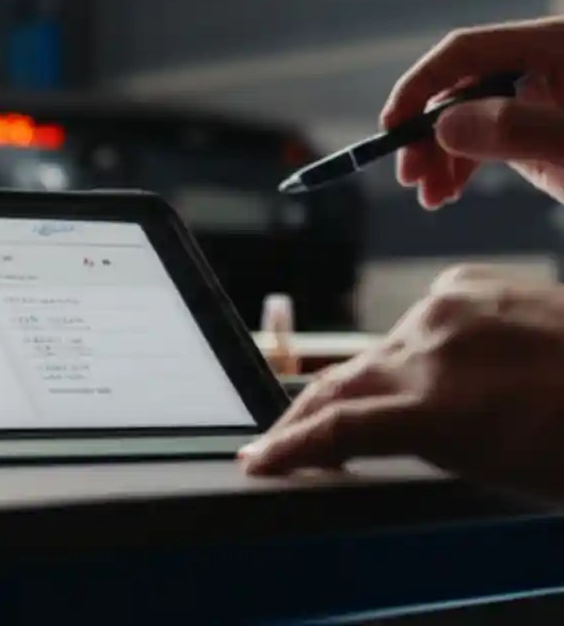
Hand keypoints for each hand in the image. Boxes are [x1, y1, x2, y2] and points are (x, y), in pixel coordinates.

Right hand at [238, 265, 563, 499]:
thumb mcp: (492, 465)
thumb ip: (421, 440)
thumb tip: (380, 433)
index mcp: (430, 406)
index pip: (331, 428)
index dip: (286, 447)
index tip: (258, 459)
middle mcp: (426, 348)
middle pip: (340, 383)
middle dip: (307, 416)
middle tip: (283, 440)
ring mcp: (447, 308)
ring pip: (381, 350)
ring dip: (372, 380)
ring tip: (375, 409)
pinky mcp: (470, 283)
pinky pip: (423, 317)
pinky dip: (422, 345)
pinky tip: (442, 365)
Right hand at [385, 17, 563, 206]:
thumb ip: (516, 128)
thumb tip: (442, 126)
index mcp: (552, 46)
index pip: (465, 52)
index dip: (419, 86)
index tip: (391, 130)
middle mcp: (538, 66)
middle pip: (458, 88)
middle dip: (425, 134)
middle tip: (409, 177)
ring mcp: (535, 100)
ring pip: (464, 118)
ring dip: (436, 157)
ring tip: (430, 197)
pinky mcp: (533, 132)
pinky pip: (482, 139)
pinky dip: (457, 166)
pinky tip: (447, 191)